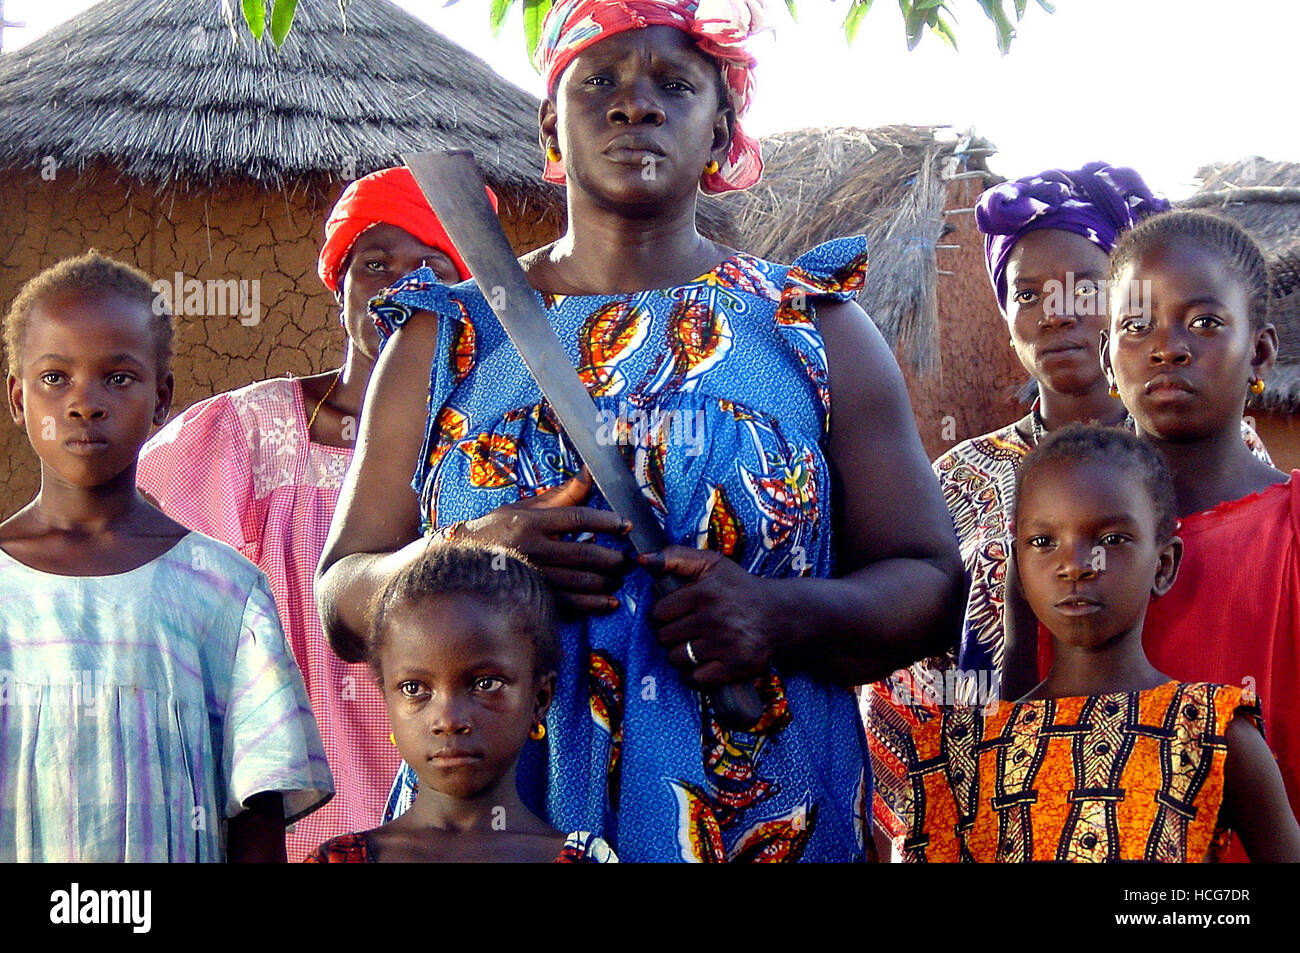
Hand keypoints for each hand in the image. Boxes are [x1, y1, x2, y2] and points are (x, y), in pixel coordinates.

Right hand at [459, 468, 631, 614]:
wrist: (460, 569)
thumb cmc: (495, 532)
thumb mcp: (522, 508)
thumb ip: (560, 495)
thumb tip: (590, 472)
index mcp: (528, 523)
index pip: (576, 518)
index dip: (606, 521)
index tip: (625, 525)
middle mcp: (531, 550)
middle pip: (585, 553)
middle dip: (613, 557)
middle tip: (628, 558)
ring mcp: (532, 578)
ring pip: (582, 581)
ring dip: (608, 581)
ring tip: (618, 577)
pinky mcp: (533, 601)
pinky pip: (572, 605)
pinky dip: (595, 605)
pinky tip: (609, 602)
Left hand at [642, 546, 779, 686]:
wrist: (778, 614)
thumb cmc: (738, 587)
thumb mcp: (711, 563)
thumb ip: (675, 556)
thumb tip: (642, 560)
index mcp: (705, 592)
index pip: (659, 612)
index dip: (664, 613)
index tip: (676, 612)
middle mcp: (715, 619)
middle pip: (665, 637)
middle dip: (671, 633)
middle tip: (686, 629)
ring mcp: (726, 645)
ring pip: (677, 658)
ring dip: (681, 654)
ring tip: (695, 644)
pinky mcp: (736, 667)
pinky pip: (696, 678)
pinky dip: (694, 674)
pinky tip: (702, 661)